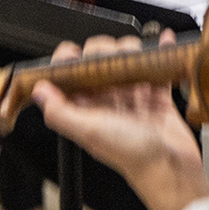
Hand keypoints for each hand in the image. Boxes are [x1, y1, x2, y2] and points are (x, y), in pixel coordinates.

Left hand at [33, 32, 208, 209]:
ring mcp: (133, 98)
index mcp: (87, 109)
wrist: (170, 167)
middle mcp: (107, 102)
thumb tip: (38, 91)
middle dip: (108, 51)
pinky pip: (157, 69)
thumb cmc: (131, 154)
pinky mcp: (157, 97)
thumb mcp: (89, 131)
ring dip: (135, 52)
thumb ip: (60, 111)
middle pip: (101, 61)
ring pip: (128, 60)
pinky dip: (161, 53)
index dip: (69, 60)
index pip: (70, 76)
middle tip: (116, 59)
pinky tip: (164, 42)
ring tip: (142, 61)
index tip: (74, 51)